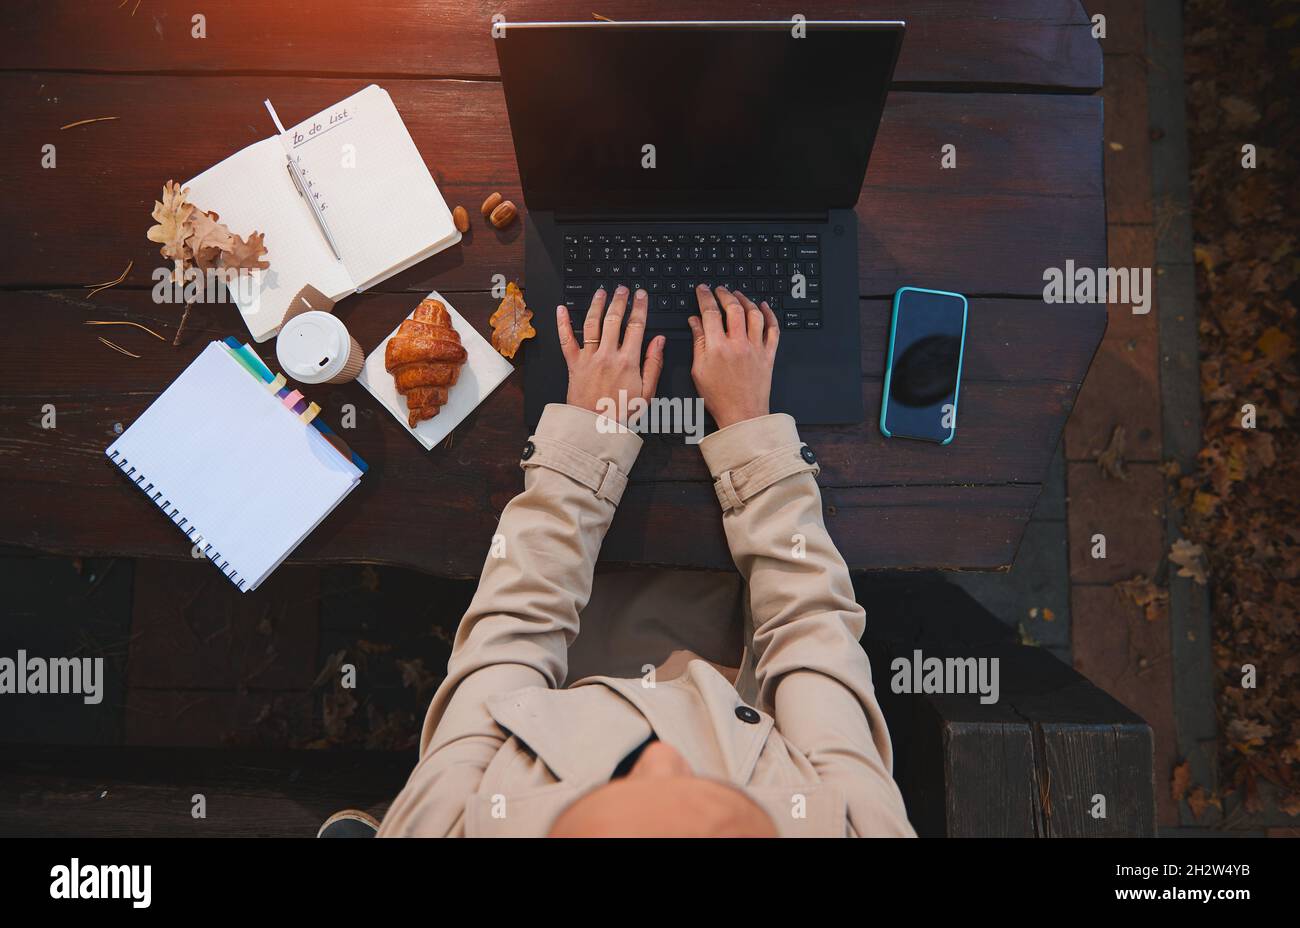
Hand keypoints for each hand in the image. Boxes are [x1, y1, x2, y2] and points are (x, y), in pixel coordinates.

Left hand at [557, 286, 665, 422]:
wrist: (595, 429)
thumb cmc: (621, 414)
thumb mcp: (647, 393)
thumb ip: (653, 364)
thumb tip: (659, 341)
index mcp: (628, 361)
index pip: (636, 326)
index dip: (639, 307)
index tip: (641, 295)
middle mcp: (608, 355)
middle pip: (614, 319)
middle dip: (619, 300)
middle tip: (623, 289)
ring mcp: (589, 358)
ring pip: (592, 324)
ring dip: (597, 304)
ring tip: (601, 292)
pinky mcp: (573, 364)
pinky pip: (566, 340)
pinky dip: (562, 323)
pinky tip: (562, 309)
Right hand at [687, 285, 778, 428]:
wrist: (742, 415)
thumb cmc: (718, 397)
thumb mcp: (698, 370)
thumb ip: (697, 342)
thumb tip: (694, 322)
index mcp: (717, 348)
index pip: (710, 313)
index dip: (705, 297)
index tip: (702, 289)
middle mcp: (738, 344)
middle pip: (734, 308)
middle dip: (725, 294)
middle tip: (719, 289)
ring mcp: (756, 348)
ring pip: (754, 314)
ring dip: (746, 300)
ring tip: (738, 294)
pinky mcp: (768, 355)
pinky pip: (773, 329)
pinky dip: (769, 315)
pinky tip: (763, 306)